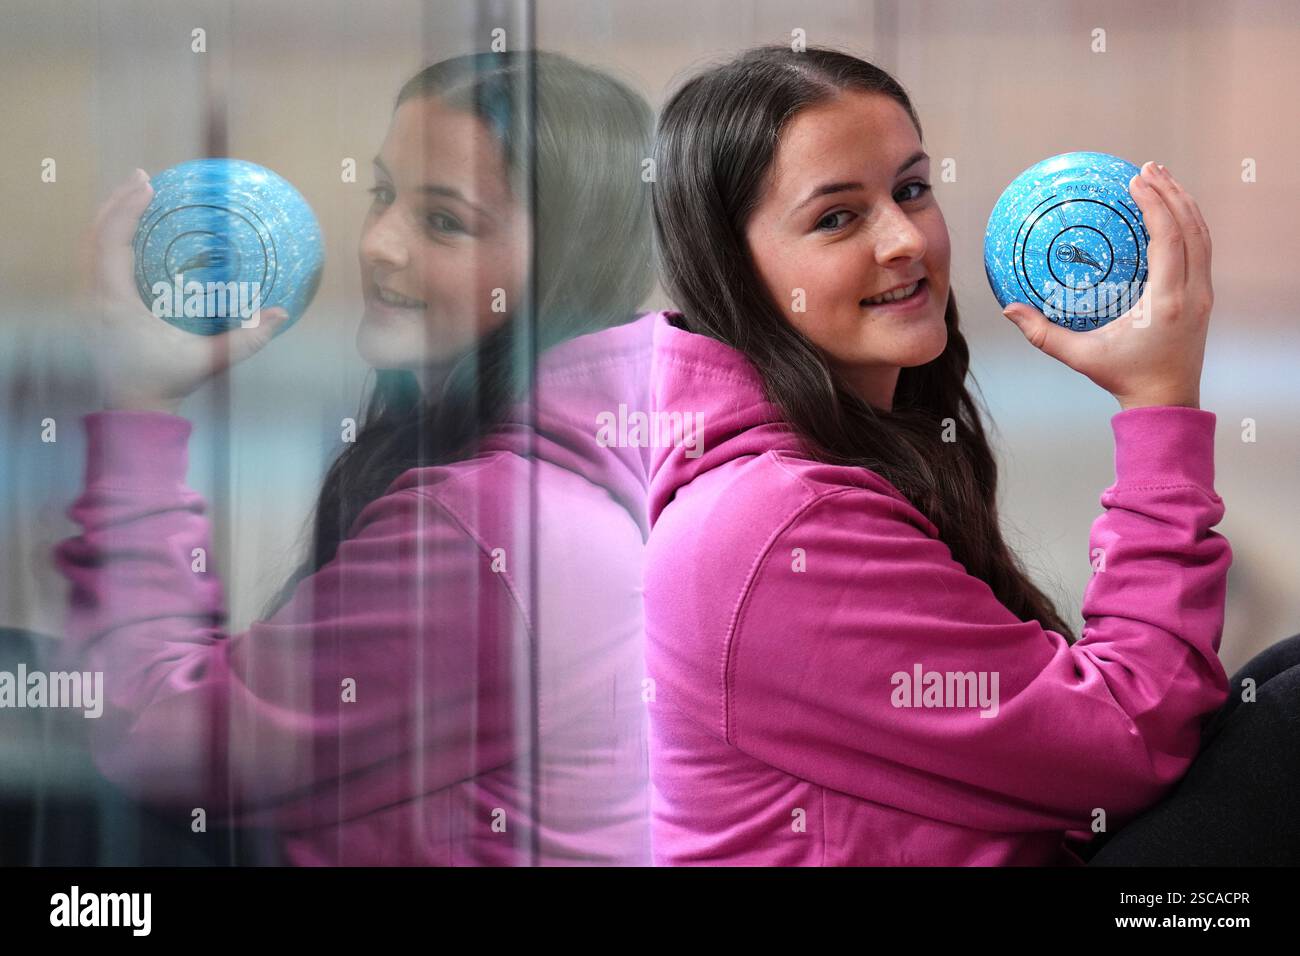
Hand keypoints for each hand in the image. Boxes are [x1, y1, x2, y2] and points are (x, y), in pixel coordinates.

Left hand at [77, 169, 291, 413]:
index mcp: (115, 301)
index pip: (112, 241)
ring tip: (135, 194)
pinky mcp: (94, 304)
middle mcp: (95, 294)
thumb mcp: (210, 360)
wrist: (134, 406)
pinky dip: (109, 235)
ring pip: (90, 244)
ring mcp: (90, 298)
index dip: (127, 209)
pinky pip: (95, 258)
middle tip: (144, 177)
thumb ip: (247, 339)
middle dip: (117, 201)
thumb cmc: (167, 381)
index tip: (148, 185)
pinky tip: (129, 229)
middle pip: (95, 233)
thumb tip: (281, 314)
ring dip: (110, 215)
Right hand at [1002, 161, 1213, 410]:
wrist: (1167, 400)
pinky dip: (1189, 223)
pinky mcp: (1205, 295)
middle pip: (1192, 227)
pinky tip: (1171, 211)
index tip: (1137, 181)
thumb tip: (1009, 310)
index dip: (1156, 204)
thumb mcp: (1080, 357)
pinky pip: (1202, 248)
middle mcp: (1193, 292)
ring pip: (1203, 234)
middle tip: (1147, 168)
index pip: (1170, 239)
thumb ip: (1043, 334)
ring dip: (1183, 203)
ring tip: (1161, 179)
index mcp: (1168, 301)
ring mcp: (1204, 293)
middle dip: (1171, 192)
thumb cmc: (1123, 378)